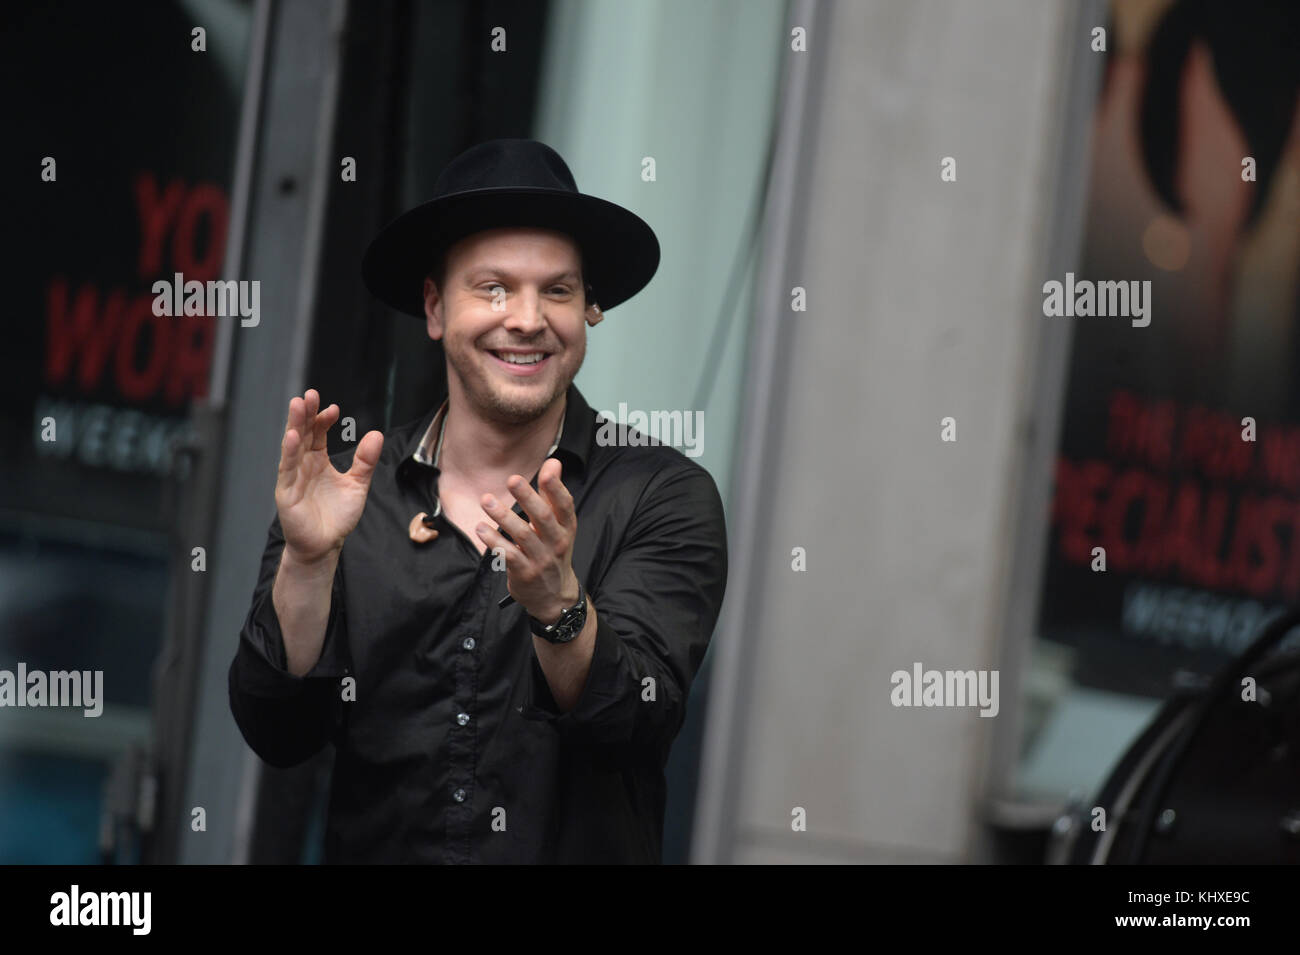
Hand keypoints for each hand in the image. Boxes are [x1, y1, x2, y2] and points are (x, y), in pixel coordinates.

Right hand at [275, 388, 383, 563]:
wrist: (326, 544)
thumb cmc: (338, 516)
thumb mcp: (357, 485)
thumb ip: (365, 461)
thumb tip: (376, 434)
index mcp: (318, 460)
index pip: (318, 434)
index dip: (323, 420)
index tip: (333, 409)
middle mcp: (303, 464)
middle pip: (304, 433)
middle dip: (306, 414)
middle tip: (310, 395)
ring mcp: (293, 476)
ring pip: (293, 446)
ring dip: (295, 425)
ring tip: (298, 405)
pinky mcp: (286, 491)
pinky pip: (287, 468)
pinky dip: (290, 452)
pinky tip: (293, 436)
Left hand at [476, 458, 578, 623]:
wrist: (554, 596)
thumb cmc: (552, 551)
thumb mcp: (558, 525)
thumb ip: (551, 494)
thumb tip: (554, 462)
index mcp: (566, 528)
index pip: (565, 505)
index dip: (557, 488)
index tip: (547, 470)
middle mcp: (557, 543)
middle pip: (543, 517)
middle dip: (527, 497)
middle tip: (512, 479)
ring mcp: (541, 559)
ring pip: (523, 536)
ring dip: (503, 517)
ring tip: (486, 500)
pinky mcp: (524, 573)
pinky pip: (509, 556)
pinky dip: (495, 542)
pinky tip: (481, 529)